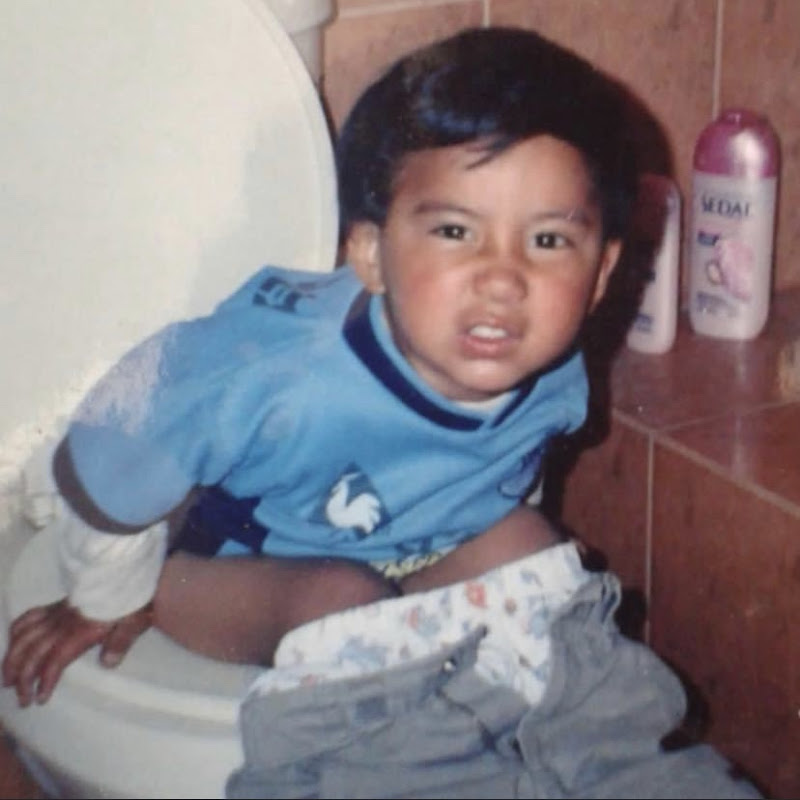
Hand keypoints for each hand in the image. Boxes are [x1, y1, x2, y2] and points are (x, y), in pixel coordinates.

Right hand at [2, 598, 152, 706]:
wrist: (126, 575)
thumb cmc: (132, 600)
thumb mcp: (134, 621)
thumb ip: (121, 641)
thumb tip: (107, 663)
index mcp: (83, 629)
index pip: (56, 658)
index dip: (45, 679)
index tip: (40, 698)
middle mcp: (64, 622)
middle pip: (35, 651)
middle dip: (23, 677)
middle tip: (22, 699)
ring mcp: (58, 613)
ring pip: (25, 636)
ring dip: (13, 659)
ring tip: (7, 680)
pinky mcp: (56, 605)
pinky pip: (30, 616)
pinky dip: (17, 632)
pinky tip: (13, 644)